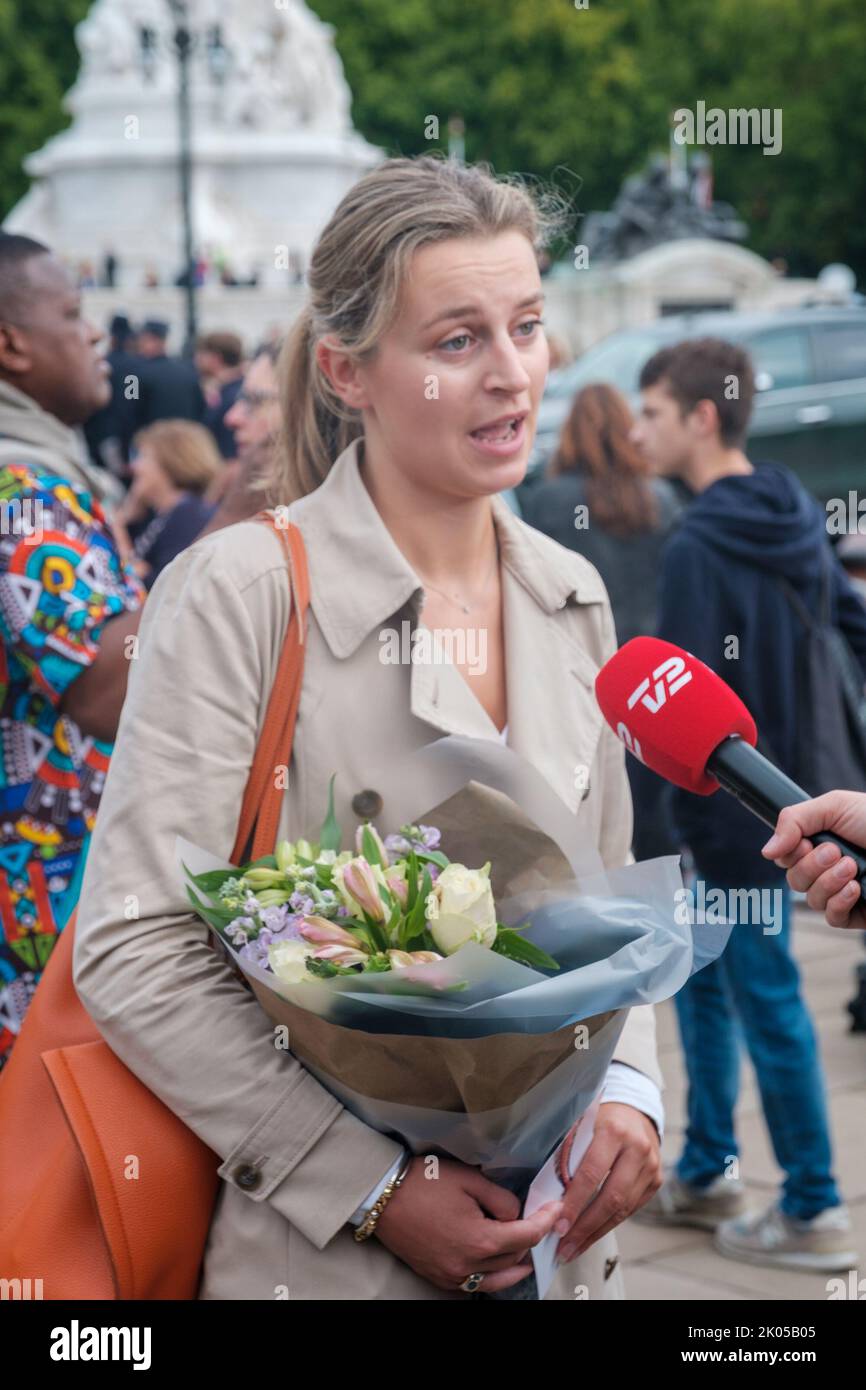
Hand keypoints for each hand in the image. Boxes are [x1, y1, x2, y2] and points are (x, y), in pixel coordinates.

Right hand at [374, 1155, 563, 1293]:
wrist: (382, 1196)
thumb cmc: (423, 1182)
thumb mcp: (468, 1179)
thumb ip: (501, 1198)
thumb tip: (516, 1213)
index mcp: (479, 1240)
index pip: (526, 1236)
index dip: (546, 1221)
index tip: (557, 1209)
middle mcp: (468, 1265)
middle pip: (513, 1259)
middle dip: (529, 1240)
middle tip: (538, 1220)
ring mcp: (452, 1275)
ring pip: (497, 1280)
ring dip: (515, 1266)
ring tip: (527, 1252)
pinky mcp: (439, 1277)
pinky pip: (475, 1284)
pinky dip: (491, 1276)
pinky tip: (496, 1263)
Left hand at [553, 1102, 661, 1263]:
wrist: (635, 1109)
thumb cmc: (601, 1117)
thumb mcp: (582, 1123)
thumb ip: (568, 1152)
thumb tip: (550, 1192)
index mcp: (614, 1131)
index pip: (591, 1173)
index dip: (574, 1202)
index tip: (559, 1224)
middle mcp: (637, 1149)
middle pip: (611, 1198)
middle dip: (585, 1227)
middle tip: (565, 1246)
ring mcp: (650, 1166)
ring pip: (623, 1209)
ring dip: (596, 1232)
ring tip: (575, 1247)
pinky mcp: (656, 1180)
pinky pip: (631, 1208)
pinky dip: (610, 1224)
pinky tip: (593, 1234)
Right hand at [761, 791, 865, 929]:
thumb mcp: (833, 806)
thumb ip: (793, 820)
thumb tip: (767, 850)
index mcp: (820, 842)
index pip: (785, 857)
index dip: (789, 852)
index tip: (805, 842)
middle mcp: (828, 868)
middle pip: (793, 880)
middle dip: (811, 866)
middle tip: (836, 852)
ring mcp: (842, 892)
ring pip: (811, 900)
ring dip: (828, 882)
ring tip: (852, 866)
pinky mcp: (858, 913)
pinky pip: (832, 918)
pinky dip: (839, 902)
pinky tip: (855, 888)